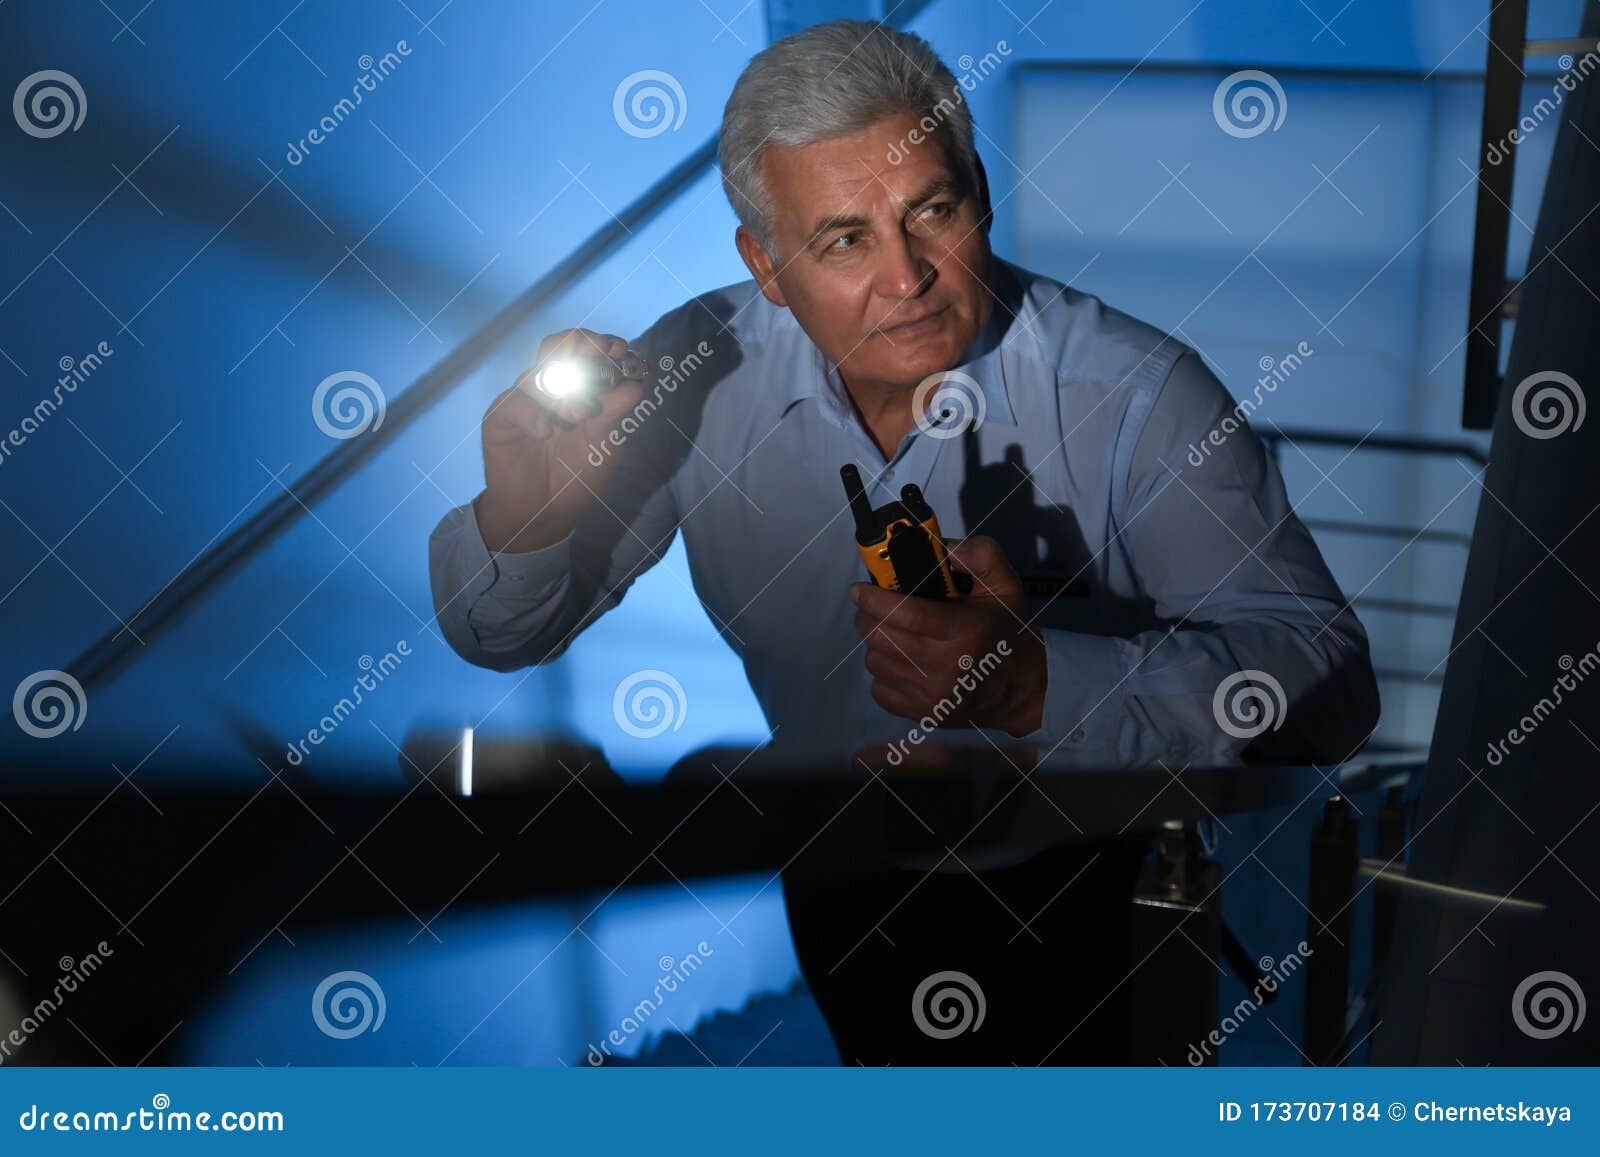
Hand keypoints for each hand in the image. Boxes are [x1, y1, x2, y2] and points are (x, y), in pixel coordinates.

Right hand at [476, 329, 645, 552]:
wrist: (544, 512)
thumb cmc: (576, 477)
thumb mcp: (605, 447)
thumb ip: (615, 415)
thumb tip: (635, 385)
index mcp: (578, 389)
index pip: (588, 352)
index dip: (603, 344)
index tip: (620, 348)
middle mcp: (550, 388)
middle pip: (558, 346)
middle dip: (580, 344)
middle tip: (599, 352)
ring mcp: (524, 400)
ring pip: (538, 372)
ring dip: (562, 391)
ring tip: (575, 418)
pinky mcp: (500, 418)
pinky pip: (515, 402)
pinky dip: (533, 415)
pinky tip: (543, 433)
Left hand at [850, 536, 1046, 736]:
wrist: (1020, 690)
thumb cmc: (1007, 633)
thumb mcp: (1005, 587)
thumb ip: (980, 556)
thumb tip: (942, 548)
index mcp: (966, 631)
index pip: (906, 614)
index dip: (875, 599)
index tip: (858, 589)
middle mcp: (947, 667)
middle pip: (883, 637)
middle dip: (867, 617)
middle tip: (870, 607)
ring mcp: (933, 695)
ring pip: (876, 662)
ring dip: (876, 643)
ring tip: (891, 634)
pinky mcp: (922, 714)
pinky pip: (879, 689)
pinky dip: (883, 672)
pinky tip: (900, 661)